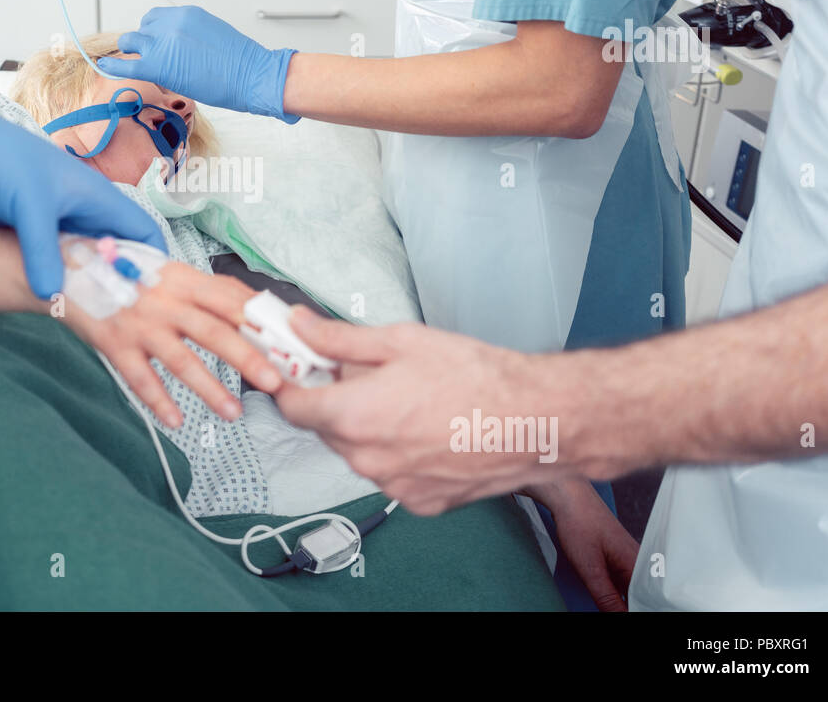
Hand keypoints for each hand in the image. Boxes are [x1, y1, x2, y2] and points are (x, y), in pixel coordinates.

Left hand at [0, 92, 166, 299]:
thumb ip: (42, 252)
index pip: (143, 232)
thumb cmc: (3, 162)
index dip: (154, 262)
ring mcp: (62, 221)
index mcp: (98, 198)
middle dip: (121, 280)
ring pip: (87, 259)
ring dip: (89, 282)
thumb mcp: (28, 207)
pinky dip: (62, 278)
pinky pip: (60, 260)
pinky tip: (55, 299)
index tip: (152, 297)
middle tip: (119, 315)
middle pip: (118, 251)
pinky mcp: (38, 231)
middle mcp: (86, 211)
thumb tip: (52, 296)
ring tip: (90, 314)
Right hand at [60, 245, 283, 426]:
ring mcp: (140, 324)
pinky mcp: (115, 345)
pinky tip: (176, 422)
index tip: (288, 342)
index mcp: (184, 280)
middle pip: (214, 331)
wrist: (69, 271)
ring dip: (210, 389)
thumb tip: (256, 309)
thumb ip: (206, 292)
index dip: (261, 321)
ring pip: (181, 360)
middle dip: (247, 357)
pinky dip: (158, 402)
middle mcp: (165, 300)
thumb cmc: (128, 276)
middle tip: (275, 382)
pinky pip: (140, 379)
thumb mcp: (169, 273)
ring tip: (235, 413)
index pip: (231, 299)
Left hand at [100, 6, 297, 122]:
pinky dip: (113, 66)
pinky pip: (126, 63)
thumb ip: (191, 37)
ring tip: (139, 65)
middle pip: (142, 29)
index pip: (157, 19)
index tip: (156, 45)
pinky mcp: (158, 64)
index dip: (154, 35)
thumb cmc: (242, 63)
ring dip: (133, 53)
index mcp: (186, 14)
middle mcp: (171, 23)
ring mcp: (163, 42)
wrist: (252, 74)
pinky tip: (105, 67)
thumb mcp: (214, 35)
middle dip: (144, 43)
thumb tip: (179, 50)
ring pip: (131, 42)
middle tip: (151, 59)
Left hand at [272, 308, 576, 514]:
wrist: (537, 420)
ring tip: (408, 402)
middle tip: (365, 376)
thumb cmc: (476, 376)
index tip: (298, 369)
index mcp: (353, 416)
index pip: (291, 407)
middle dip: (335, 403)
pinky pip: (391, 475)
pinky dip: (398, 455)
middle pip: (325, 430)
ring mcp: (393, 486)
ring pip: (358, 454)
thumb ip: (340, 339)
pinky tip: (428, 431)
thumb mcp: (401, 341)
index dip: (290, 384)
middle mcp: (366, 459)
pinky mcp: (420, 503)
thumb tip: (299, 325)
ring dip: (367, 430)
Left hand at [528, 479, 637, 611]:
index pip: (649, 601)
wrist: (570, 499)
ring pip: (635, 592)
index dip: (642, 610)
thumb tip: (621, 618)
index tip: (625, 611)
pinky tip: (613, 601)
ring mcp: (630, 561)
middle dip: (635, 607)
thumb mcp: (590, 568)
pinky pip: (626, 584)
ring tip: (613, 605)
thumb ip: (606, 597)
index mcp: (639, 566)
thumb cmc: (580, 525)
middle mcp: (640, 564)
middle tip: (613, 607)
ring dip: (627, 603)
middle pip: (644, 598)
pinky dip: (620, 595)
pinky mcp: (619, 560)